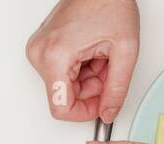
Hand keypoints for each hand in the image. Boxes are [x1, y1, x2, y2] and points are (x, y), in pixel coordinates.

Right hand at [26, 0, 138, 122]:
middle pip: (64, 97)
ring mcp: (38, 50)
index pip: (61, 109)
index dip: (84, 112)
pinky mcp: (42, 48)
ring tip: (100, 56)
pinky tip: (91, 53)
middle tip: (107, 69)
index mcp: (54, 56)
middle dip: (90, 90)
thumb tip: (109, 112)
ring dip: (87, 79)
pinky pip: (61, 73)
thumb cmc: (109, 2)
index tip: (101, 104)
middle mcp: (40, 54)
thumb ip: (117, 88)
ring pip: (64, 87)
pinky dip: (80, 69)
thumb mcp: (124, 50)